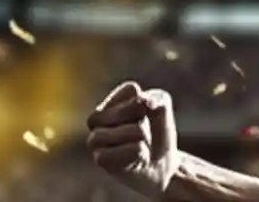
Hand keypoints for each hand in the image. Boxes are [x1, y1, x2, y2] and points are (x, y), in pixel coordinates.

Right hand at [87, 81, 181, 199]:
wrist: (158, 167)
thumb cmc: (157, 134)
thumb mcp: (163, 109)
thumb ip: (158, 100)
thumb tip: (146, 101)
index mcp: (111, 101)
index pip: (131, 90)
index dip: (146, 103)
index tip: (145, 115)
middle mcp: (97, 118)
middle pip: (132, 109)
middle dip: (144, 121)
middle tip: (141, 134)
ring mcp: (95, 138)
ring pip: (135, 130)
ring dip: (144, 138)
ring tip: (140, 146)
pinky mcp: (100, 158)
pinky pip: (133, 149)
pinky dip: (143, 153)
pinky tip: (138, 158)